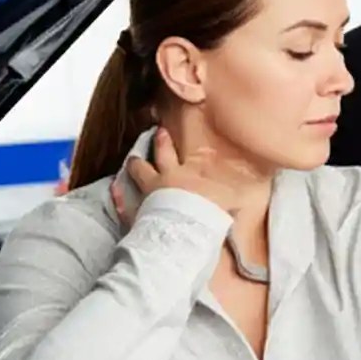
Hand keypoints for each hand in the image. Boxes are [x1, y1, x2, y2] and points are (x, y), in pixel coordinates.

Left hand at [118, 127, 257, 217]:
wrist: (187, 228)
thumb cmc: (207, 212)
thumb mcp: (227, 202)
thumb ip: (233, 199)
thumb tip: (245, 198)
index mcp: (182, 174)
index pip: (170, 153)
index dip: (164, 142)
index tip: (159, 131)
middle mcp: (163, 179)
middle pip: (152, 159)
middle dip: (150, 147)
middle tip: (146, 137)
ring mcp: (148, 195)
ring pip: (137, 175)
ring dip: (134, 166)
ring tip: (130, 160)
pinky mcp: (138, 213)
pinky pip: (125, 204)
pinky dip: (120, 199)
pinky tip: (115, 193)